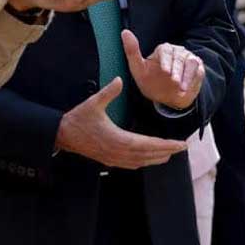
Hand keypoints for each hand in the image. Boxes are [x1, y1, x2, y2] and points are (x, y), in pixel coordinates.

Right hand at [54, 78, 187, 168]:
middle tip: (182, 148)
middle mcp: (119, 152)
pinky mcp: (109, 160)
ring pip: (141, 162)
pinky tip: (147, 159)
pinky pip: (131, 164)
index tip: (180, 144)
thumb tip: (120, 79)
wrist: (62, 135)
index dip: (166, 145)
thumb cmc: (78, 119)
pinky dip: (143, 162)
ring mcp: (114, 159)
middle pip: (148, 155)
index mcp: (119, 139)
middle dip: (166, 152)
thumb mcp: (93, 103)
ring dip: (156, 158)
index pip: (148, 144)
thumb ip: (108, 92)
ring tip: (169, 153)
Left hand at [121, 31, 203, 109]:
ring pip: (191, 63)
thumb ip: (132, 51)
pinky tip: (188, 87)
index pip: (165, 50)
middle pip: (179, 57)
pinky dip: (194, 79)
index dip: (165, 60)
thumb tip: (124, 31)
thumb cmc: (151, 81)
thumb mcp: (138, 69)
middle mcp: (177, 52)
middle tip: (174, 82)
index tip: (165, 71)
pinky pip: (199, 70)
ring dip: (186, 76)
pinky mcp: (198, 68)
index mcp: (163, 50)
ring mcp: (189, 59)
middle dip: (177, 70)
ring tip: (181, 88)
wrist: (166, 98)